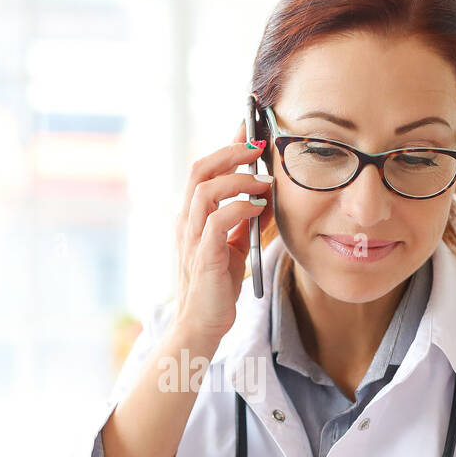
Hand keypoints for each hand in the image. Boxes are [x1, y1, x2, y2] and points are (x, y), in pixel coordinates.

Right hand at [173, 121, 274, 344]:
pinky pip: (216, 220)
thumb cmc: (217, 287)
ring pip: (205, 190)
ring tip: (264, 182)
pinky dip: (239, 208)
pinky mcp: (202, 256)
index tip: (251, 130)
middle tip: (259, 146)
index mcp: (193, 215)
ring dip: (238, 179)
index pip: (204, 169)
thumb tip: (268, 193)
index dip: (226, 146)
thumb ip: (246, 219)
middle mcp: (187, 221)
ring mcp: (191, 237)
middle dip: (231, 152)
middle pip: (200, 169)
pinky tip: (259, 208)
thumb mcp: (235, 245)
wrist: (202, 325)